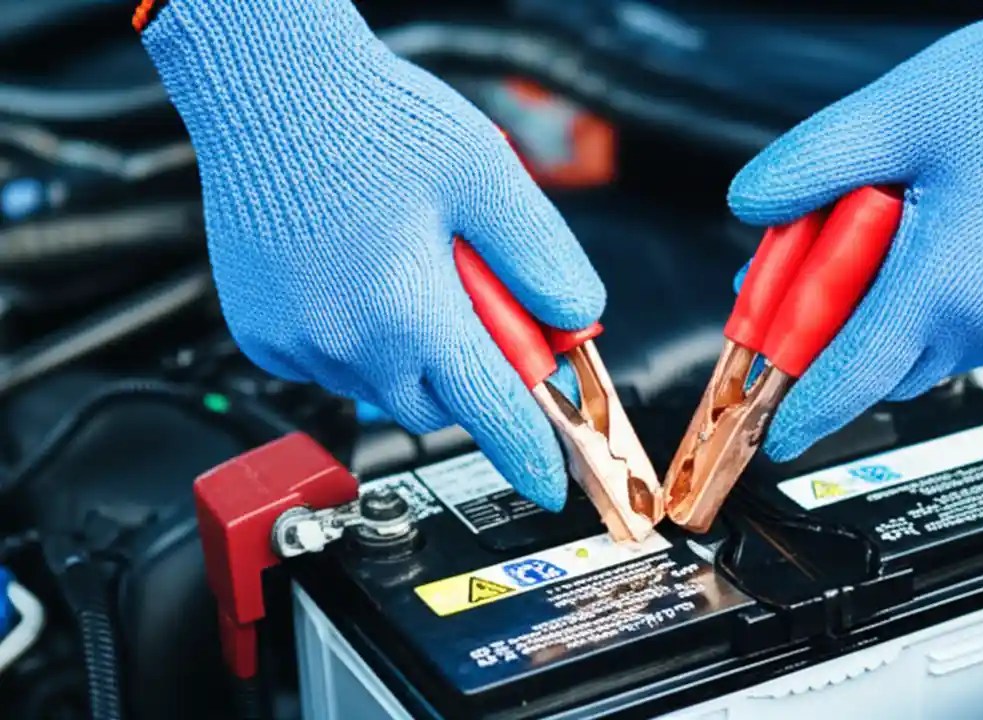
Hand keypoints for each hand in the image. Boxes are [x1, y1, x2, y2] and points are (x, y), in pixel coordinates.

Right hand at [142, 0, 603, 508]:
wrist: (267, 88)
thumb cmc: (368, 118)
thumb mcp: (488, 177)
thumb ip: (542, 258)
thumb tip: (576, 321)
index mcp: (409, 311)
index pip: (490, 411)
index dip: (529, 451)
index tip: (548, 483)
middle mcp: (344, 341)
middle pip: (436, 405)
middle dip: (467, 374)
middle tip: (471, 301)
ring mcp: (294, 343)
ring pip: (380, 387)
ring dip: (409, 354)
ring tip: (404, 269)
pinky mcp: (259, 333)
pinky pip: (328, 365)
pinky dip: (356, 341)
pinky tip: (356, 278)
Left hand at [728, 0, 982, 460]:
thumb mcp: (893, 112)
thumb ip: (807, 168)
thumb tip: (751, 205)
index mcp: (945, 284)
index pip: (852, 379)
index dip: (803, 411)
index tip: (773, 434)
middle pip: (883, 367)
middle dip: (832, 339)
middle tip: (804, 276)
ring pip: (927, 349)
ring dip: (886, 317)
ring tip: (874, 238)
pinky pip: (972, 330)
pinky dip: (934, 305)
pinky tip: (930, 240)